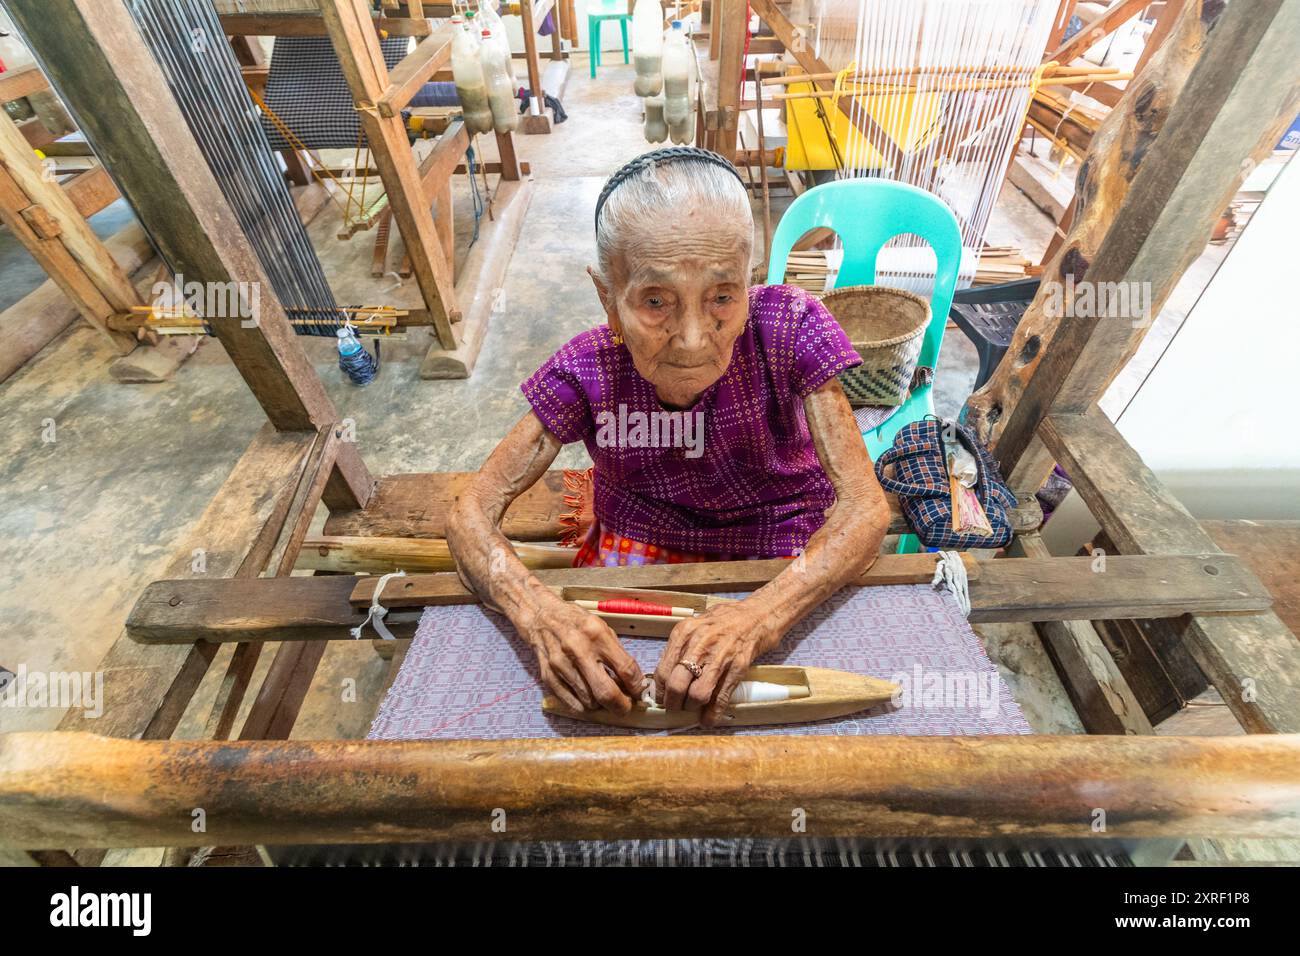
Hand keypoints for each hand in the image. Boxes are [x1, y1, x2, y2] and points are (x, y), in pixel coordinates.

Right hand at [514, 596, 644, 714]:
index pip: (625, 668)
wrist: (541, 616)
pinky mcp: (548, 676)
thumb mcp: (602, 627)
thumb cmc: (575, 621)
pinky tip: (589, 699)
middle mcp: (578, 650)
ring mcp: (561, 665)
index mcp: (596, 634)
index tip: (639, 692)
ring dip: (602, 705)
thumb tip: (633, 681)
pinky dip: (584, 706)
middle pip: (606, 692)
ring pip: (589, 701)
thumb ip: (617, 653)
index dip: (637, 686)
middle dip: (621, 706)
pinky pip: (571, 703)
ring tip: (605, 697)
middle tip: (626, 707)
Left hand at [653, 601, 776, 725]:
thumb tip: (666, 677)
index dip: (660, 691)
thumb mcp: (695, 626)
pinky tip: (709, 719)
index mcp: (684, 632)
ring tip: (692, 708)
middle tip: (674, 708)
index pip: (663, 671)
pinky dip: (713, 713)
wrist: (756, 615)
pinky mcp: (738, 667)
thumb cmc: (723, 621)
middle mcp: (699, 644)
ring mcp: (720, 656)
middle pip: (677, 685)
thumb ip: (680, 648)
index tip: (661, 698)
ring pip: (697, 694)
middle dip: (673, 703)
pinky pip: (721, 697)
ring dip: (692, 708)